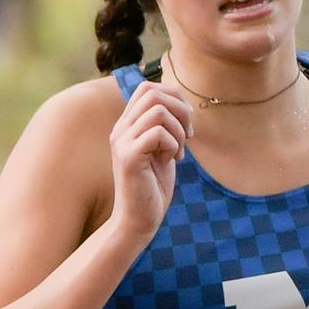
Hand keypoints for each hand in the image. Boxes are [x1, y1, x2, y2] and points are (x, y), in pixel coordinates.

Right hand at [108, 80, 192, 245]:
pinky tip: (173, 161)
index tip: (186, 123)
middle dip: (180, 110)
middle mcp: (120, 130)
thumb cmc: (152, 187)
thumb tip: (182, 103)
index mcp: (127, 125)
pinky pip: (158, 133)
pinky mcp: (128, 158)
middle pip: (152, 93)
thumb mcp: (162, 150)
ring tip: (179, 151)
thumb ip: (165, 127)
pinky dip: (173, 145)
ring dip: (178, 129)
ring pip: (157, 110)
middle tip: (188, 135)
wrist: (138, 220)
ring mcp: (122, 142)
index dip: (174, 97)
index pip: (147, 88)